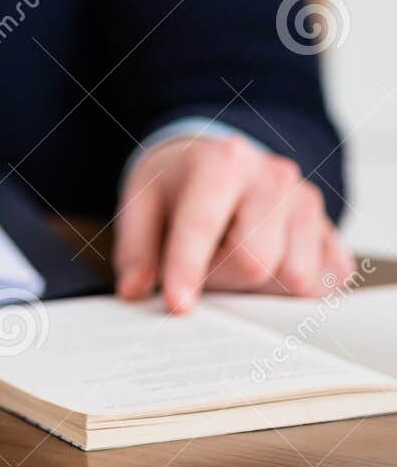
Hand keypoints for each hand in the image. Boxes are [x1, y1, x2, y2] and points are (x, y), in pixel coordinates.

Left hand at [114, 134, 353, 313]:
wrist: (221, 161)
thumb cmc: (180, 185)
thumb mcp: (142, 200)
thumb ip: (135, 247)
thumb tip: (135, 292)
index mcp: (222, 162)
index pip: (204, 225)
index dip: (187, 269)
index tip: (177, 306)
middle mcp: (273, 177)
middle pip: (255, 261)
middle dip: (222, 280)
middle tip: (204, 268)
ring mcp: (308, 203)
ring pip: (296, 279)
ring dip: (260, 289)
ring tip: (236, 263)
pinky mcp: (331, 231)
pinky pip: (324, 284)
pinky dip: (294, 291)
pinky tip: (269, 270)